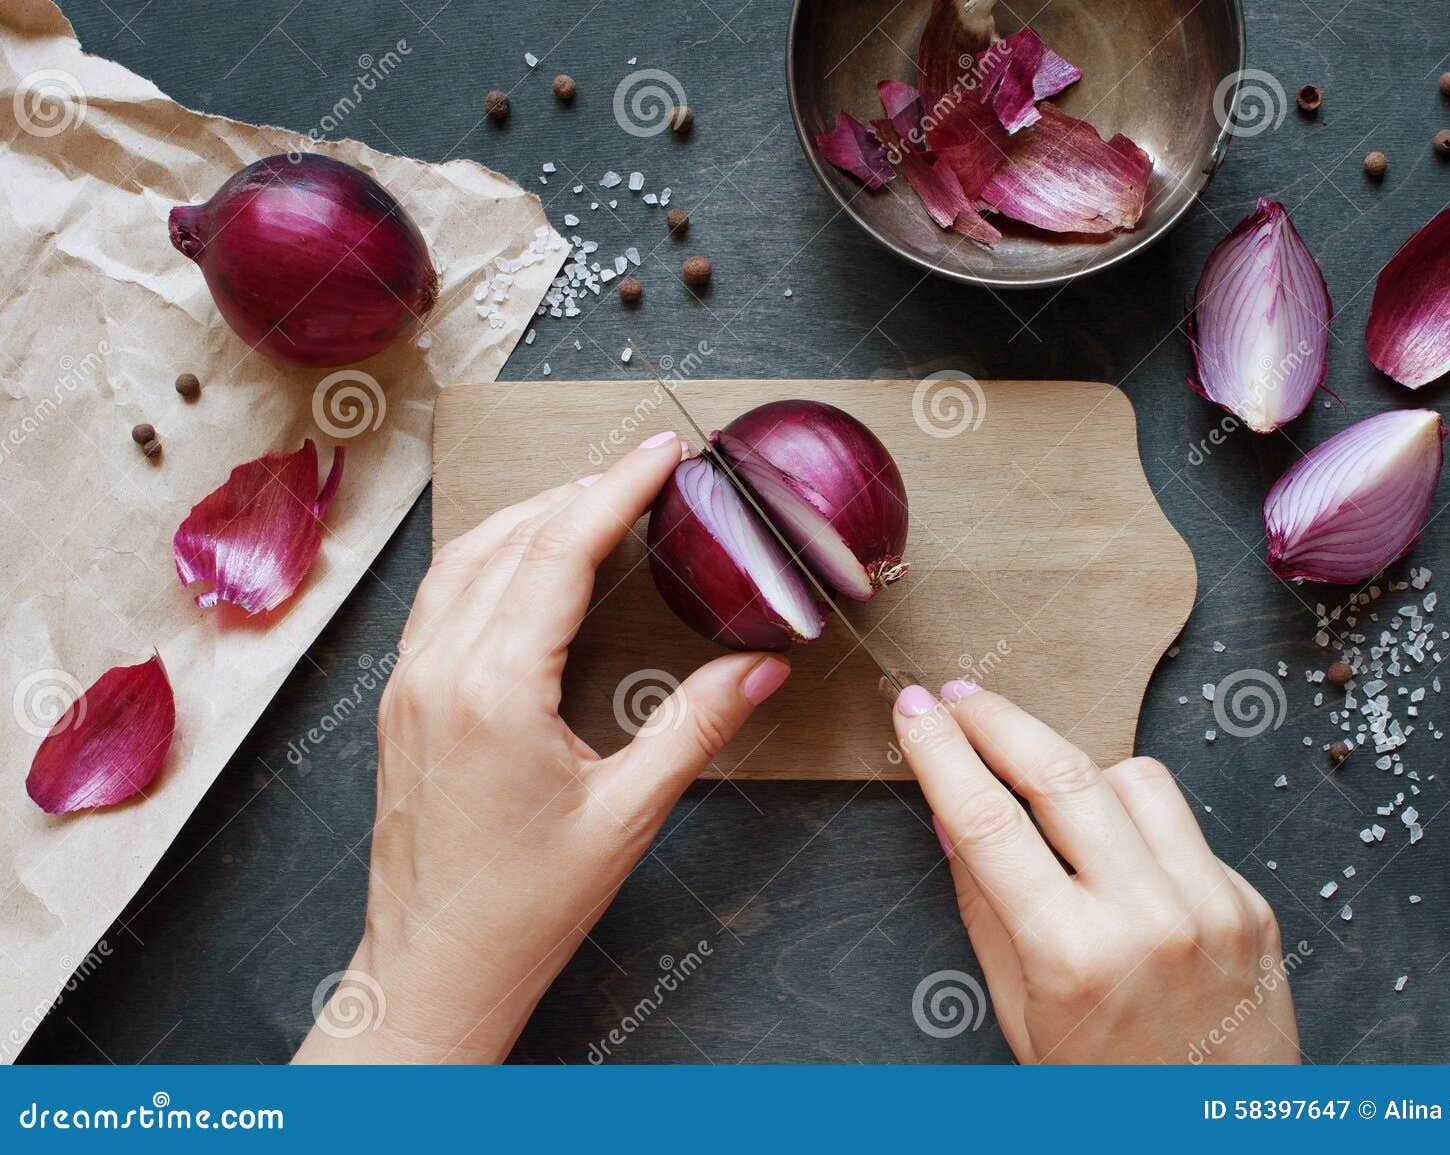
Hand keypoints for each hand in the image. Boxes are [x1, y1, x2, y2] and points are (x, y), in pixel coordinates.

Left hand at [295, 431, 791, 1062]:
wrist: (431, 971)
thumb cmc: (521, 910)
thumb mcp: (626, 817)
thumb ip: (696, 728)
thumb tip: (760, 668)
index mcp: (494, 691)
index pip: (561, 551)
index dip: (619, 489)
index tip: (663, 452)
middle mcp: (438, 671)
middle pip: (511, 538)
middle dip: (582, 490)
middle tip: (646, 469)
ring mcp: (409, 683)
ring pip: (465, 558)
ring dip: (530, 515)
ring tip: (594, 499)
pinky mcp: (402, 701)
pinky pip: (441, 596)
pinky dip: (490, 555)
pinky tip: (526, 562)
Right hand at [894, 681, 1299, 1063]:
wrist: (1216, 1140)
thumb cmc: (1105, 1091)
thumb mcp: (1020, 1015)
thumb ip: (985, 909)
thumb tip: (952, 817)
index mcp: (1074, 956)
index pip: (987, 821)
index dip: (940, 752)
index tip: (913, 709)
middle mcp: (1150, 918)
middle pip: (1062, 773)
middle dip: (999, 720)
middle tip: (959, 695)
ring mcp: (1212, 905)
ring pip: (1133, 777)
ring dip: (1076, 766)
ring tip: (1039, 783)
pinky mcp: (1248, 903)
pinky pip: (1182, 824)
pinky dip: (1136, 819)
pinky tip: (1112, 847)